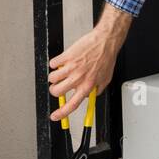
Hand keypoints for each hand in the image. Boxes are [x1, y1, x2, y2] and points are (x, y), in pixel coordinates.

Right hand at [48, 5, 131, 121]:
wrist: (105, 42)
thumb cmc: (106, 58)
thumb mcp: (105, 79)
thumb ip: (96, 90)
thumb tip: (88, 97)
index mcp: (88, 86)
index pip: (72, 105)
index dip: (61, 113)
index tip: (55, 116)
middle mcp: (78, 78)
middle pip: (56, 92)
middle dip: (55, 90)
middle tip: (59, 85)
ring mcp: (71, 68)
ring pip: (52, 78)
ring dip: (54, 76)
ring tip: (62, 71)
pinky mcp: (66, 57)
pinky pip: (53, 64)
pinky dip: (55, 63)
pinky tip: (63, 61)